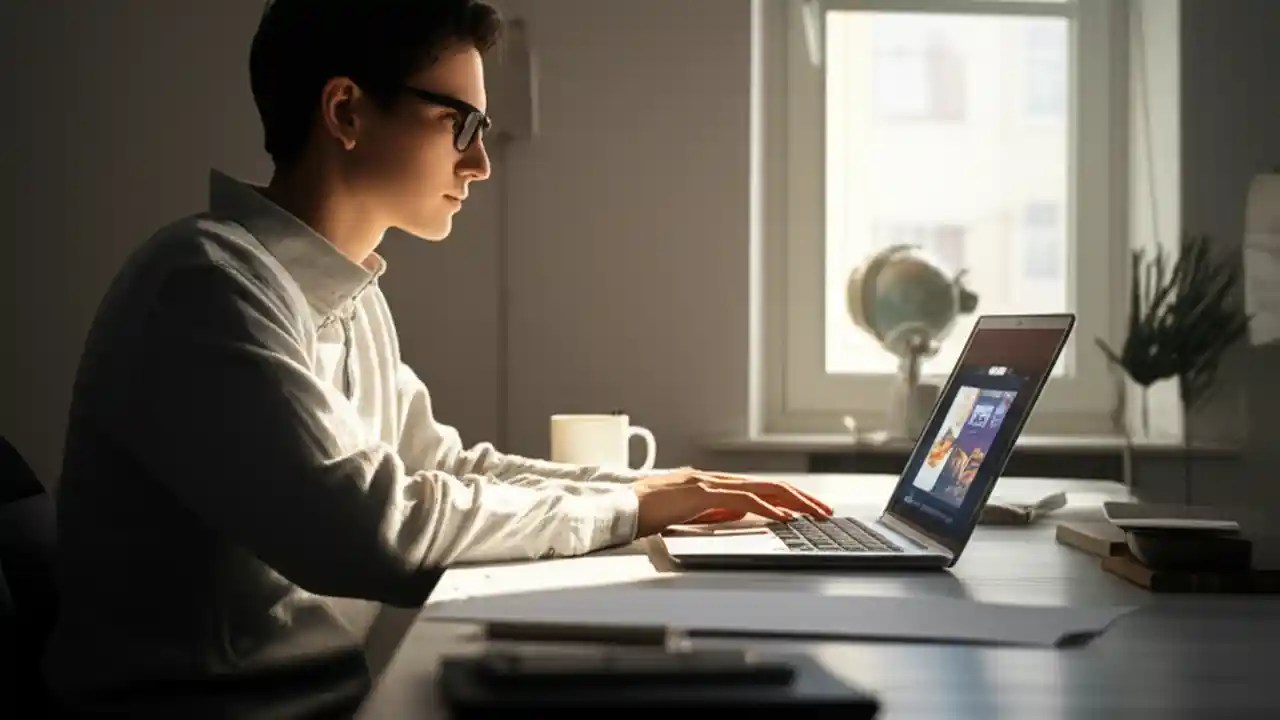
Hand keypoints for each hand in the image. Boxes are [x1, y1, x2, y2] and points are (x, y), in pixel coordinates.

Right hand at [631, 469, 833, 537]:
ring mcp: (707, 483)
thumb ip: (714, 511)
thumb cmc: (646, 514)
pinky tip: (782, 518)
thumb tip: (742, 515)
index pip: (759, 488)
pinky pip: (740, 500)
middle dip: (800, 497)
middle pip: (768, 484)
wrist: (618, 509)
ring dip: (792, 501)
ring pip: (761, 488)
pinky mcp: (699, 493)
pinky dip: (765, 507)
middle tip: (825, 511)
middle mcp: (713, 479)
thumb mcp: (688, 514)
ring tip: (814, 513)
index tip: (808, 510)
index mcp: (711, 483)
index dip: (787, 497)